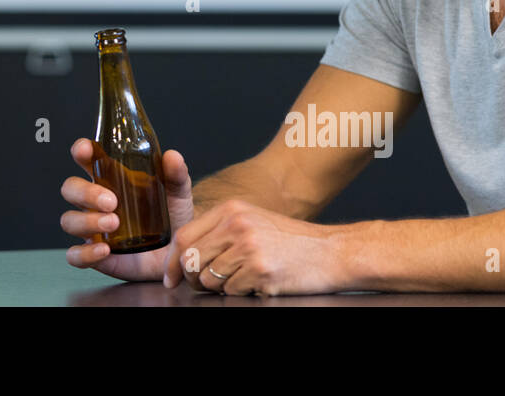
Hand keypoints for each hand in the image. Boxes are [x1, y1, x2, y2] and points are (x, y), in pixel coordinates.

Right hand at [59, 137, 193, 281]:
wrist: (179, 253)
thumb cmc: (171, 217)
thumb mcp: (177, 193)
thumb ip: (176, 174)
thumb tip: (171, 156)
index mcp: (110, 179)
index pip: (86, 159)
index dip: (80, 151)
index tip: (86, 150)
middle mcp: (95, 202)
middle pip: (70, 188)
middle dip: (85, 192)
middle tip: (112, 201)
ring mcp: (93, 229)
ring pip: (69, 220)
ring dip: (87, 221)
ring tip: (114, 223)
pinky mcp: (95, 255)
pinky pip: (76, 255)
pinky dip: (85, 253)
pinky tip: (105, 250)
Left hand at [163, 199, 345, 295]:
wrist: (332, 251)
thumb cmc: (290, 241)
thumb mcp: (252, 221)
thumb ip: (218, 233)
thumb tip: (183, 257)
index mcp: (231, 210)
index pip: (184, 236)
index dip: (172, 262)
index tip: (172, 277)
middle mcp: (236, 225)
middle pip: (191, 260)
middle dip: (194, 278)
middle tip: (210, 283)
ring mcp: (249, 248)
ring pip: (209, 280)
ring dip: (221, 286)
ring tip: (244, 277)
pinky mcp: (260, 271)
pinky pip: (231, 292)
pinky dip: (241, 292)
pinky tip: (259, 282)